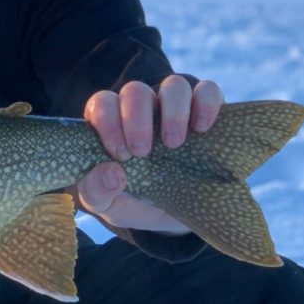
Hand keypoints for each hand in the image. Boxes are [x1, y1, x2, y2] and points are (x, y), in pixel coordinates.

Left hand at [75, 75, 222, 231]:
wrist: (181, 219)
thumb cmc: (138, 204)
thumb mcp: (112, 207)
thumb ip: (96, 193)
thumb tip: (109, 173)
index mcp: (113, 125)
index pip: (103, 104)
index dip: (108, 122)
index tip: (121, 154)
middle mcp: (144, 110)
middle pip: (135, 91)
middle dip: (136, 118)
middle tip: (142, 151)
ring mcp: (176, 107)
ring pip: (173, 85)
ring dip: (172, 111)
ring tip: (174, 143)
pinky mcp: (207, 110)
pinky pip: (208, 90)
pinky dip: (206, 102)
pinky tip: (202, 128)